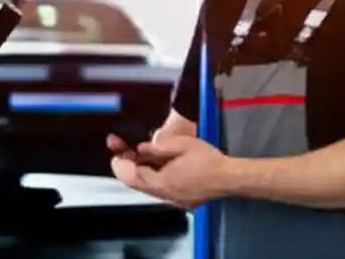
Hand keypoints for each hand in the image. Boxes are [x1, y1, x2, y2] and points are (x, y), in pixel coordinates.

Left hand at [111, 134, 227, 208]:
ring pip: (147, 188)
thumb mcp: (182, 144)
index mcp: (162, 182)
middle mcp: (164, 194)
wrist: (229, 178)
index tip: (116, 153)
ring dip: (140, 173)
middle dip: (127, 168)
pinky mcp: (180, 200)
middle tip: (124, 151)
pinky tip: (157, 166)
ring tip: (139, 156)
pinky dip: (151, 177)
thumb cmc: (207, 159)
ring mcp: (172, 200)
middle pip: (137, 184)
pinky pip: (158, 189)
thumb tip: (142, 148)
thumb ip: (159, 146)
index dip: (120, 165)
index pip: (132, 177)